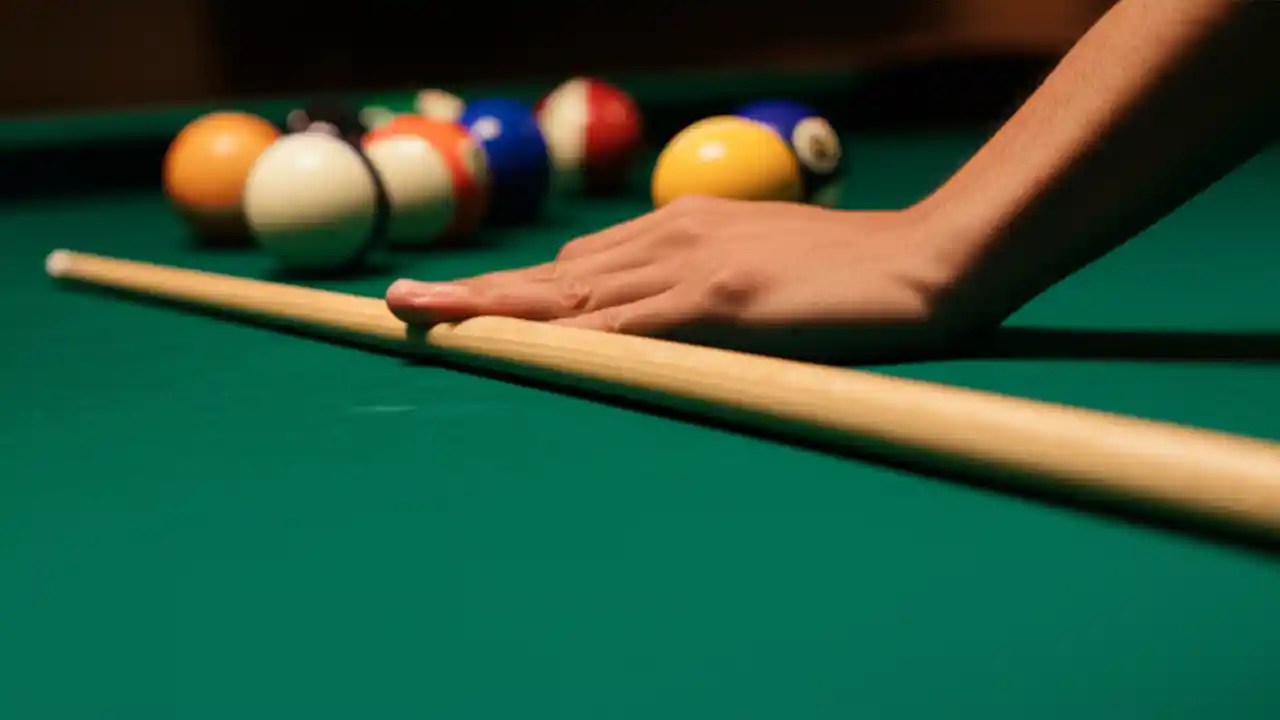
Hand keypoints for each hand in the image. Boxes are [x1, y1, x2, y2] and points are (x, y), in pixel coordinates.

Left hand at [385, 196, 994, 361]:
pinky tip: (504, 342)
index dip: (513, 286)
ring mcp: (688, 269)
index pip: (578, 264)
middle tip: (397, 303)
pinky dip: (552, 335)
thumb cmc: (853, 274)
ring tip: (416, 315)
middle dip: (472, 291)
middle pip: (552, 273)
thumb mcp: (765, 269)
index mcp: (682, 230)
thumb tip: (662, 317)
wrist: (926, 262)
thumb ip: (709, 285)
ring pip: (565, 294)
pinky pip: (616, 325)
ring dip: (485, 306)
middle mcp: (671, 239)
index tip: (459, 297)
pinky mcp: (713, 303)